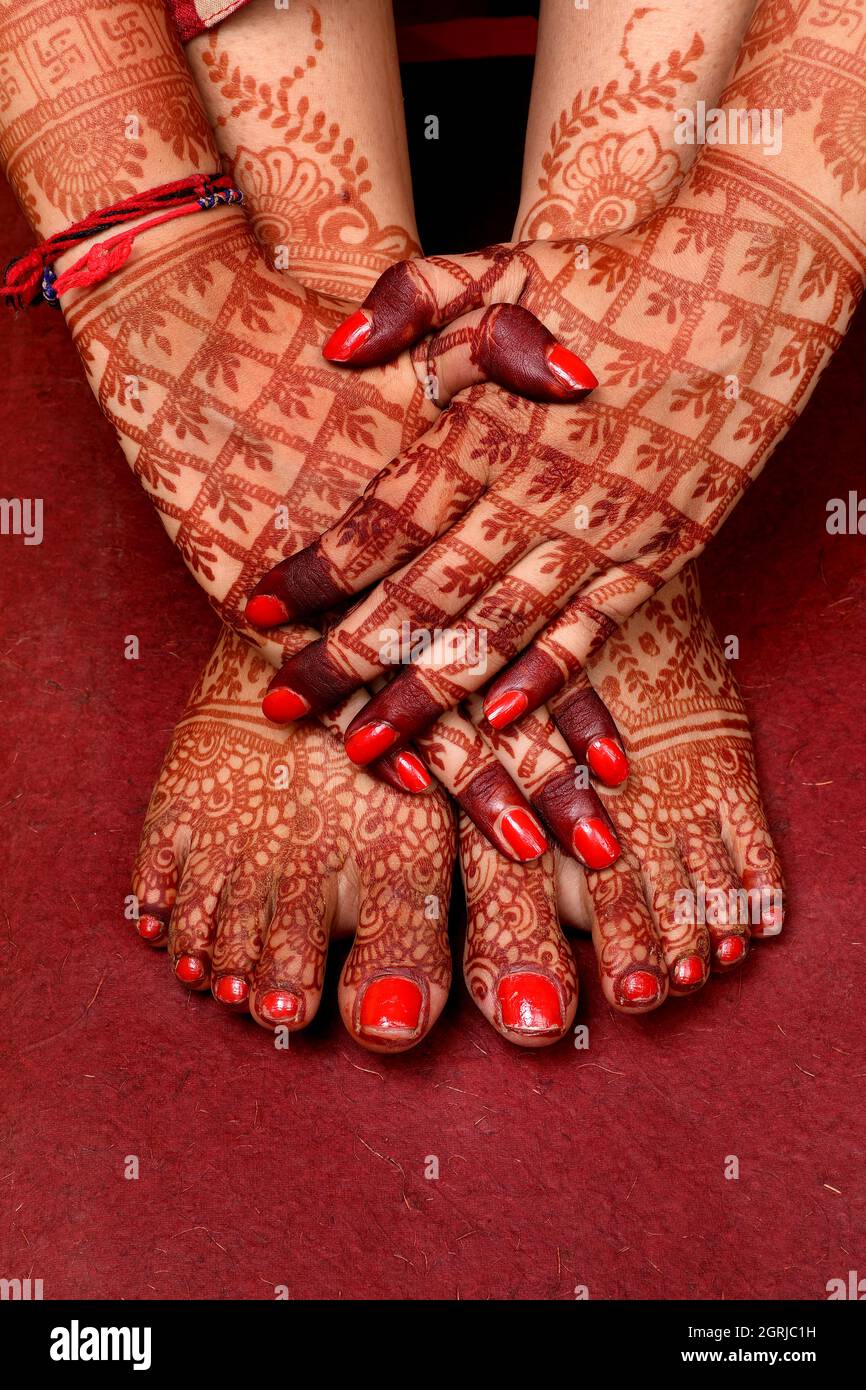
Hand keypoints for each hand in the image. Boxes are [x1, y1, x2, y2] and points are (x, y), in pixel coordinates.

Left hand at [249, 139, 863, 760]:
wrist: (753, 283)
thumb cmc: (614, 274)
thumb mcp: (503, 263)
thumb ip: (410, 300)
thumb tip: (329, 351)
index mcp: (489, 422)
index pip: (384, 517)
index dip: (316, 571)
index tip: (256, 613)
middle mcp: (539, 488)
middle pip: (425, 592)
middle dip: (348, 657)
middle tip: (285, 704)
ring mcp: (603, 528)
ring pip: (499, 630)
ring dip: (429, 694)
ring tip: (367, 746)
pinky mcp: (658, 552)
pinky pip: (592, 632)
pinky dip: (545, 682)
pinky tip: (500, 726)